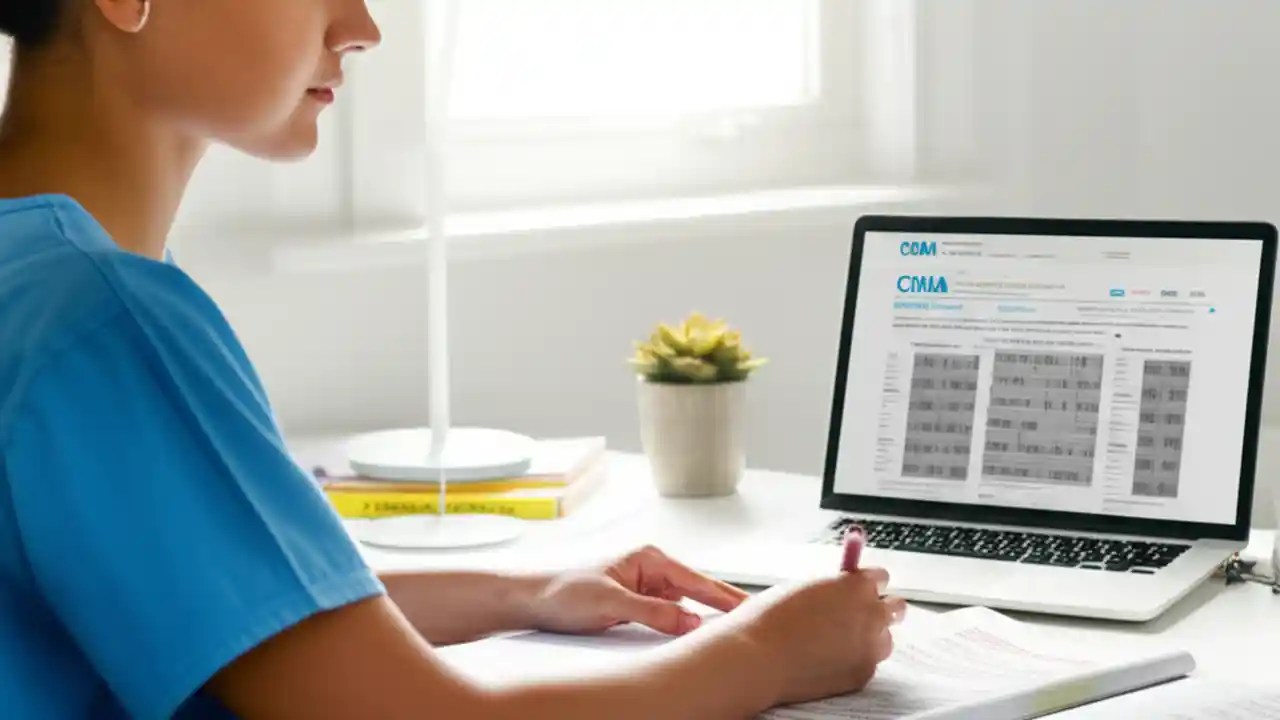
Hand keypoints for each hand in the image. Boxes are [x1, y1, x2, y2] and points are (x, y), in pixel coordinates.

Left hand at [527, 545, 749, 635]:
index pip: (699, 581)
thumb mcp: (610, 603)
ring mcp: (645, 589)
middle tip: (753, 625)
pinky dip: (683, 627)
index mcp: (649, 559)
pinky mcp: (636, 606)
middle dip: (724, 608)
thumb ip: (653, 612)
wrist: (531, 600)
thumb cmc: (562, 591)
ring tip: (729, 636)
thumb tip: (690, 621)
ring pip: (685, 607)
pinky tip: (694, 640)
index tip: (751, 611)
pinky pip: (669, 618)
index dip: (727, 598)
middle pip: (698, 592)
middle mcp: (651, 571)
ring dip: (703, 620)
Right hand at [724, 568, 905, 705]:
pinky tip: (828, 659)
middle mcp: (871, 614)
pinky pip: (868, 663)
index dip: (866, 582)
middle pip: (895, 607)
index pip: (880, 577)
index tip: (858, 589)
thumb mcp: (803, 588)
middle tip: (858, 613)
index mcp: (856, 585)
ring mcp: (870, 647)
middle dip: (879, 607)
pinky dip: (854, 660)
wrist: (758, 658)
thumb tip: (841, 590)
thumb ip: (832, 587)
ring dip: (869, 636)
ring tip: (837, 641)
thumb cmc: (769, 620)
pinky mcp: (863, 674)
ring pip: (884, 638)